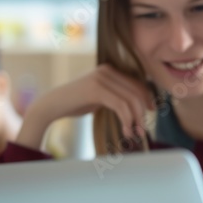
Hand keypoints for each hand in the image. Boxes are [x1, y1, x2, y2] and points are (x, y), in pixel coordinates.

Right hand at [17, 64, 154, 148]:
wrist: (51, 105)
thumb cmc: (76, 103)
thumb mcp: (101, 97)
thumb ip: (117, 95)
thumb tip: (140, 105)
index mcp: (110, 70)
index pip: (137, 83)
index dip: (147, 99)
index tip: (150, 114)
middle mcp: (107, 70)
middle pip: (137, 91)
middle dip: (142, 112)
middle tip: (142, 130)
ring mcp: (101, 78)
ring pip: (131, 99)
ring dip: (136, 119)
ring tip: (135, 133)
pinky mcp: (95, 89)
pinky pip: (120, 105)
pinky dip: (127, 120)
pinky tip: (126, 131)